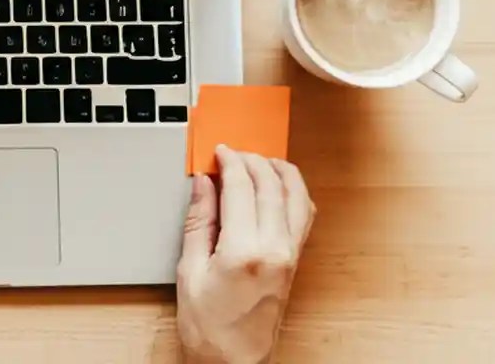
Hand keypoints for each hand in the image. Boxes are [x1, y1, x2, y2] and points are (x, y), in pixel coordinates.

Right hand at [176, 145, 314, 363]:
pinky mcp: (296, 261)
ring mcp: (290, 255)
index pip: (242, 188)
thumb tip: (203, 184)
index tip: (220, 152)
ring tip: (260, 162)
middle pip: (271, 185)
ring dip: (279, 171)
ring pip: (296, 195)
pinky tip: (279, 187)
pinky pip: (304, 215)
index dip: (230, 162)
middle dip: (252, 161)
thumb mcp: (189, 270)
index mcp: (244, 251)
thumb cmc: (208, 326)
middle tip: (233, 153)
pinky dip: (294, 192)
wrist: (234, 362)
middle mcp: (275, 249)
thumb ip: (198, 221)